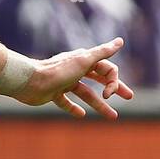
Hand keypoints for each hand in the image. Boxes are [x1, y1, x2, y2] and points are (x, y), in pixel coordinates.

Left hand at [16, 39, 133, 118]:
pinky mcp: (53, 93)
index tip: (110, 94)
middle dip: (115, 88)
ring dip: (99, 105)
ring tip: (113, 117)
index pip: (107, 69)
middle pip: (99, 79)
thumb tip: (120, 41)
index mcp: (84, 60)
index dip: (114, 81)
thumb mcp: (84, 61)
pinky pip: (66, 102)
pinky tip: (82, 115)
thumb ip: (103, 52)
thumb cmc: (58, 71)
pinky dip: (74, 108)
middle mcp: (75, 69)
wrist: (30, 81)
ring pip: (86, 93)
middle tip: (129, 96)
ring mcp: (64, 82)